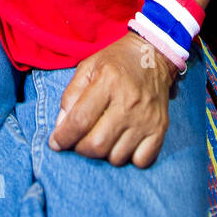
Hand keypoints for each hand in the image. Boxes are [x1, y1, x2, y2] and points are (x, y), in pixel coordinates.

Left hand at [48, 32, 176, 167]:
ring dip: (104, 154)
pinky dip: (129, 158)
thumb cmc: (116, 62)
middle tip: (78, 141)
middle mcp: (129, 102)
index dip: (63, 137)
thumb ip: (70, 95)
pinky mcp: (160, 129)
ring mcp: (146, 118)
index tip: (56, 143)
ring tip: (102, 138)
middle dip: (80, 148)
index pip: (80, 120)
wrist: (152, 56)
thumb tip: (61, 127)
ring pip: (117, 157)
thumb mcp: (87, 67)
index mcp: (107, 82)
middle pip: (97, 144)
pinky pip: (141, 161)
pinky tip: (122, 143)